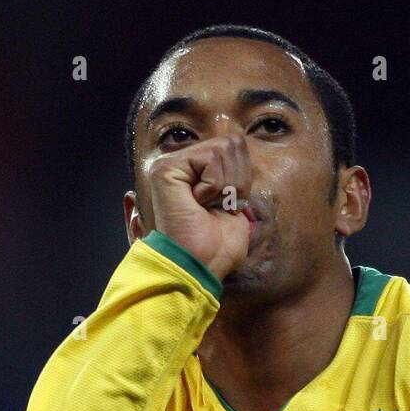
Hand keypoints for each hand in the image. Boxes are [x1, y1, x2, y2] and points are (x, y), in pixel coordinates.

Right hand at [144, 133, 254, 281]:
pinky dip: (214, 186)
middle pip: (231, 143)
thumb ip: (236, 174)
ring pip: (223, 148)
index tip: (227, 207)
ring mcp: (172, 164)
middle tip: (217, 207)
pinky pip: (210, 157)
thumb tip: (239, 143)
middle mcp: (182, 164)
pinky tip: (198, 203)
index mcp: (197, 172)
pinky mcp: (167, 168)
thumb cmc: (217, 248)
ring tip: (207, 207)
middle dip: (236, 181)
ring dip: (225, 186)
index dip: (242, 179)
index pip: (234, 146)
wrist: (199, 267)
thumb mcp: (237, 206)